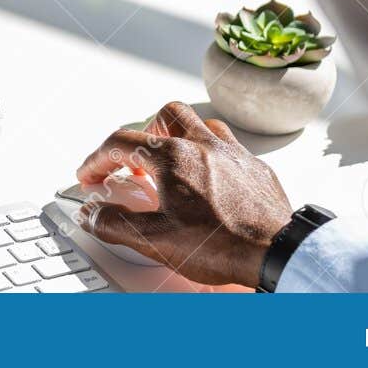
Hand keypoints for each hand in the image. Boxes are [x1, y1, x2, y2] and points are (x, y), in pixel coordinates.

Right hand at [75, 101, 292, 286]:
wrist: (276, 251)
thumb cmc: (224, 244)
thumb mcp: (156, 240)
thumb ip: (116, 224)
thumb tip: (92, 214)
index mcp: (174, 157)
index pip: (121, 143)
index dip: (97, 159)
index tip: (90, 175)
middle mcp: (204, 146)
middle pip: (164, 116)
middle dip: (142, 134)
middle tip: (133, 163)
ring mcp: (233, 153)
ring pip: (199, 123)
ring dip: (177, 136)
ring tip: (169, 163)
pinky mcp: (254, 166)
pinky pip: (226, 144)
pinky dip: (208, 154)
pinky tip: (206, 178)